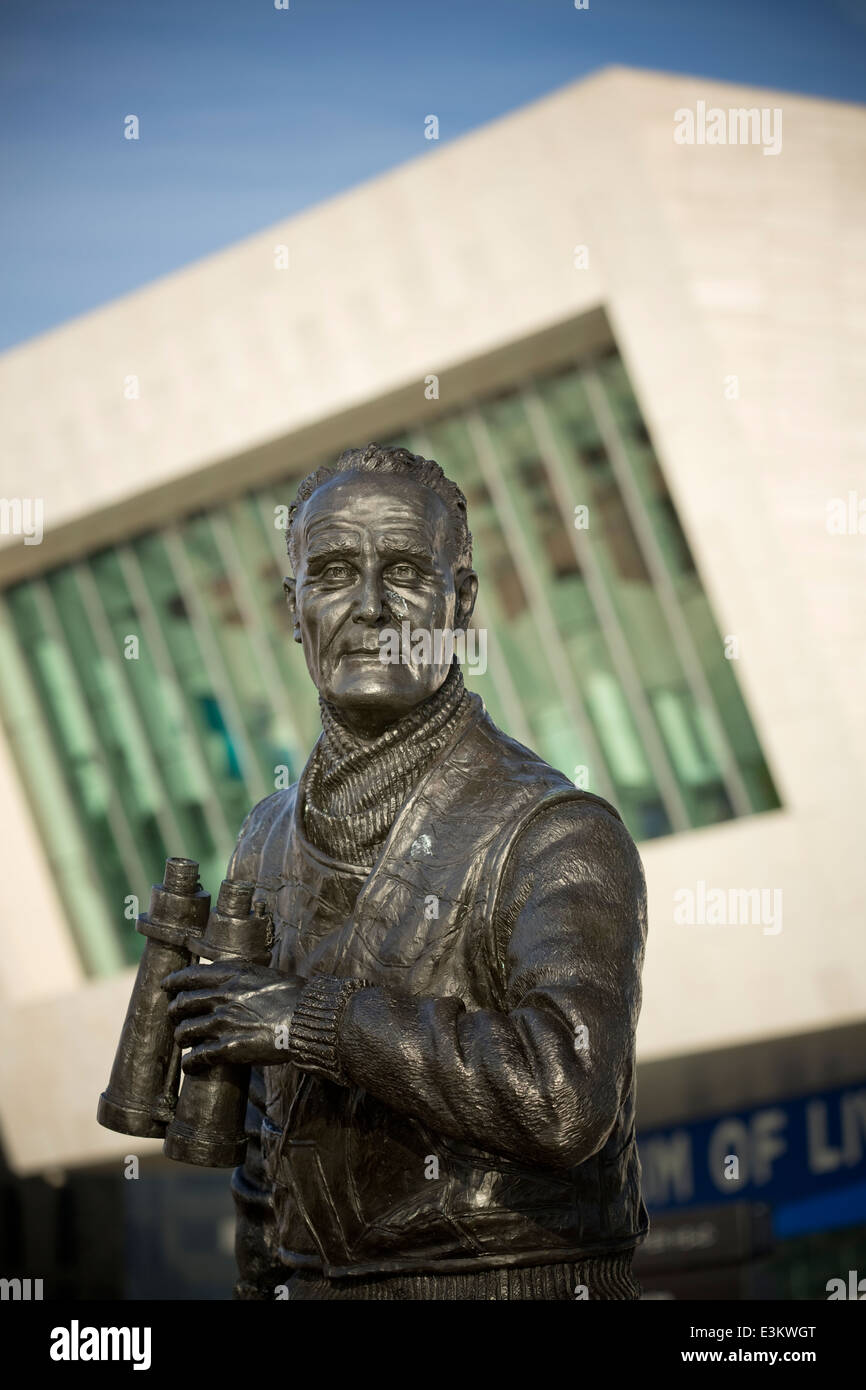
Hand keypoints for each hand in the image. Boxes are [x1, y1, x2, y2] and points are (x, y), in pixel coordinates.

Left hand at [162, 961, 303, 1071]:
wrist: (307, 1019)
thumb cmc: (293, 995)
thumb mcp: (264, 974)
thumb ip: (241, 976)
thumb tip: (230, 979)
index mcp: (230, 975)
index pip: (189, 977)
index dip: (174, 982)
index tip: (167, 986)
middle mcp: (221, 996)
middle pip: (182, 1004)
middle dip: (175, 1011)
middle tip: (176, 1016)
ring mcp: (223, 1023)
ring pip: (185, 1032)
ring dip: (182, 1038)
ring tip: (185, 1041)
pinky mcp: (228, 1048)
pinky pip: (198, 1057)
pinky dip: (190, 1063)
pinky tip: (190, 1066)